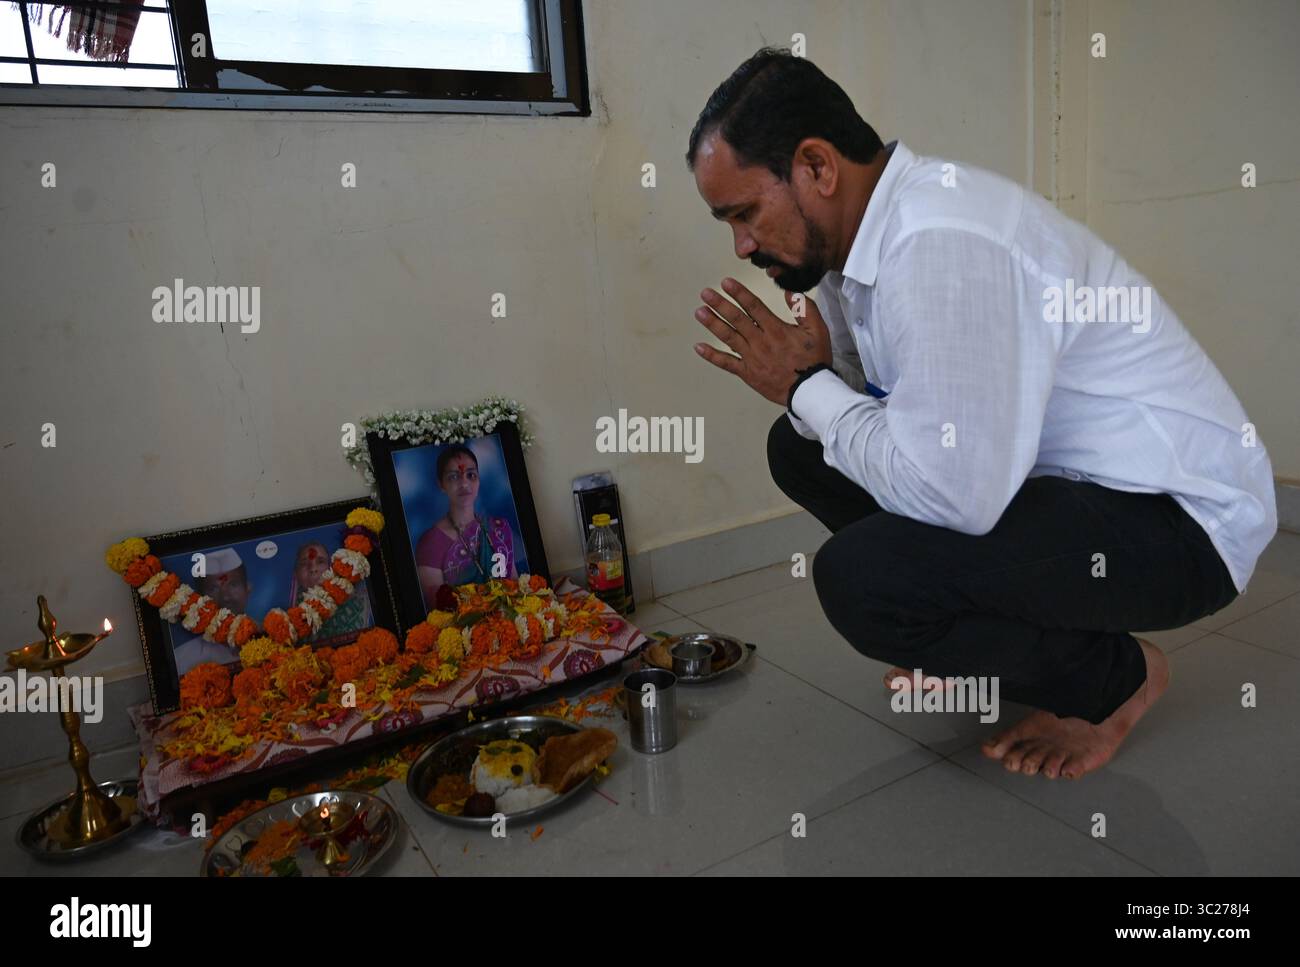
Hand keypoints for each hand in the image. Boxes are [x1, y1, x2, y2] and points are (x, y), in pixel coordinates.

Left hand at [693, 278, 832, 405]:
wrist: (809, 391)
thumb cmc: (814, 360)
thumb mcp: (818, 331)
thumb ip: (805, 309)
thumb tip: (789, 292)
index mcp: (776, 330)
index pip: (754, 306)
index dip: (739, 293)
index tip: (726, 282)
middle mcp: (760, 342)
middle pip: (737, 319)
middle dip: (720, 305)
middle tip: (705, 293)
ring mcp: (752, 358)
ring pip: (729, 338)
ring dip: (713, 324)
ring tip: (699, 312)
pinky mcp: (747, 373)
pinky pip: (726, 363)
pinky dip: (712, 356)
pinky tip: (698, 347)